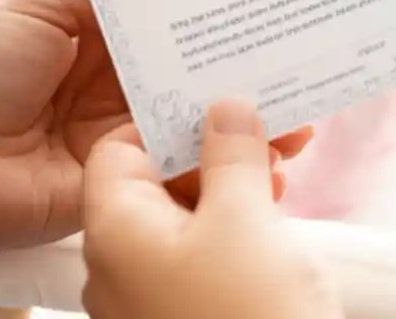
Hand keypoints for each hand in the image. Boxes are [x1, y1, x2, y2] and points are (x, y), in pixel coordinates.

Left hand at [0, 0, 311, 254]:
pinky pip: (183, 170)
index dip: (214, 7)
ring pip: (199, 121)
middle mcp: (115, 82)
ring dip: (248, 119)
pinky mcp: (128, 183)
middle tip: (300, 57)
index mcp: (95, 34)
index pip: (169, 16)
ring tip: (300, 115)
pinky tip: (267, 161)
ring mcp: (124, 134)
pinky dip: (223, 165)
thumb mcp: (35, 5)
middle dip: (246, 65)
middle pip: (194, 69)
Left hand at [82, 101, 342, 318]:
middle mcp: (118, 265)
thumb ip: (231, 153)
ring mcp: (146, 301)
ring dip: (228, 190)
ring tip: (281, 172)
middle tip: (265, 127)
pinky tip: (274, 222)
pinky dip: (232, 232)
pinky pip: (197, 258)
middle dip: (210, 151)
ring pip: (181, 220)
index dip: (167, 116)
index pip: (119, 146)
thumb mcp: (244, 218)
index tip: (216, 98)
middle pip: (154, 181)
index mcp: (114, 228)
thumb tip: (224, 108)